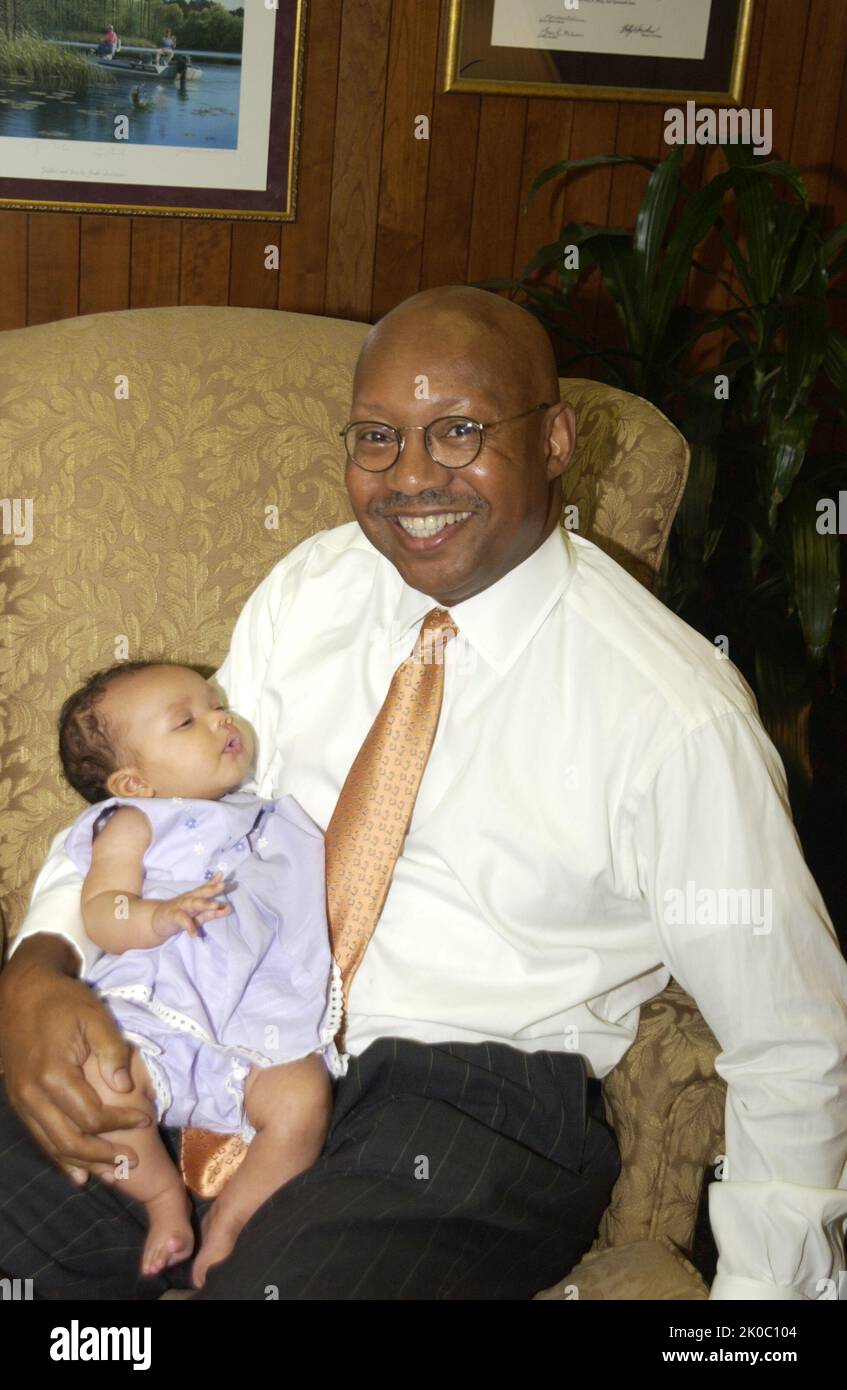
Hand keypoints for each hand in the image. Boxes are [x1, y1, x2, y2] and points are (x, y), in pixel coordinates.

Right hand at [0, 935, 150, 1182]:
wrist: (20, 992)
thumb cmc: (63, 1002)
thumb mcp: (94, 1015)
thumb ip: (112, 1051)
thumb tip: (126, 1089)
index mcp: (53, 1075)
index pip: (92, 1116)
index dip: (122, 1123)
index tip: (148, 1118)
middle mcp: (33, 1095)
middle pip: (70, 1141)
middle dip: (104, 1155)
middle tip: (132, 1160)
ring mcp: (22, 1102)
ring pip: (53, 1146)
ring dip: (83, 1164)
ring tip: (112, 1174)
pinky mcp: (20, 1102)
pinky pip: (40, 1138)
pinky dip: (60, 1158)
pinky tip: (78, 1174)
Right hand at [151, 871, 230, 939]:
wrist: (156, 921)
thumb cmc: (181, 915)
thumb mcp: (198, 914)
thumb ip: (214, 912)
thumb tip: (229, 908)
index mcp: (195, 897)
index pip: (205, 888)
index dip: (214, 882)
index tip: (222, 874)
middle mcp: (188, 899)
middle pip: (200, 893)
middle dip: (211, 889)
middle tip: (222, 885)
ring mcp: (179, 907)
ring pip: (192, 903)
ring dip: (204, 904)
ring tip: (215, 906)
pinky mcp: (172, 916)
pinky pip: (182, 920)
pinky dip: (189, 926)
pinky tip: (195, 934)